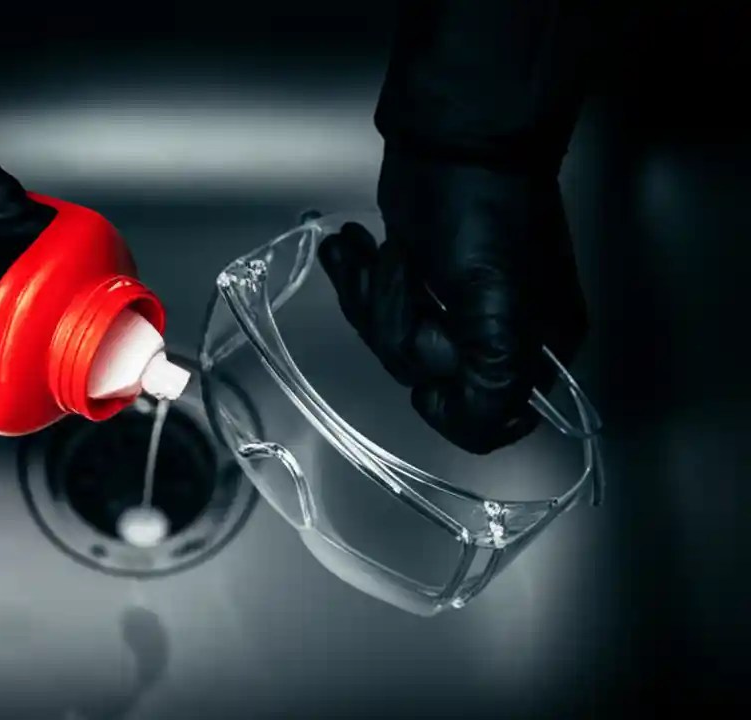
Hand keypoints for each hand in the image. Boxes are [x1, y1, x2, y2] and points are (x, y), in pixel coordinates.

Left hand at [318, 150, 587, 453]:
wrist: (453, 139)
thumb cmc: (482, 213)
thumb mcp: (497, 306)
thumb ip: (495, 378)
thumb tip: (486, 429)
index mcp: (528, 351)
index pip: (481, 417)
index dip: (443, 390)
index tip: (428, 339)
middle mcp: (495, 339)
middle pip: (420, 371)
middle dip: (397, 317)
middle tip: (408, 266)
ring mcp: (452, 309)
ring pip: (386, 336)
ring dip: (370, 291)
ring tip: (376, 247)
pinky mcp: (415, 283)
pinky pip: (372, 304)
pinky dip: (355, 276)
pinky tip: (346, 248)